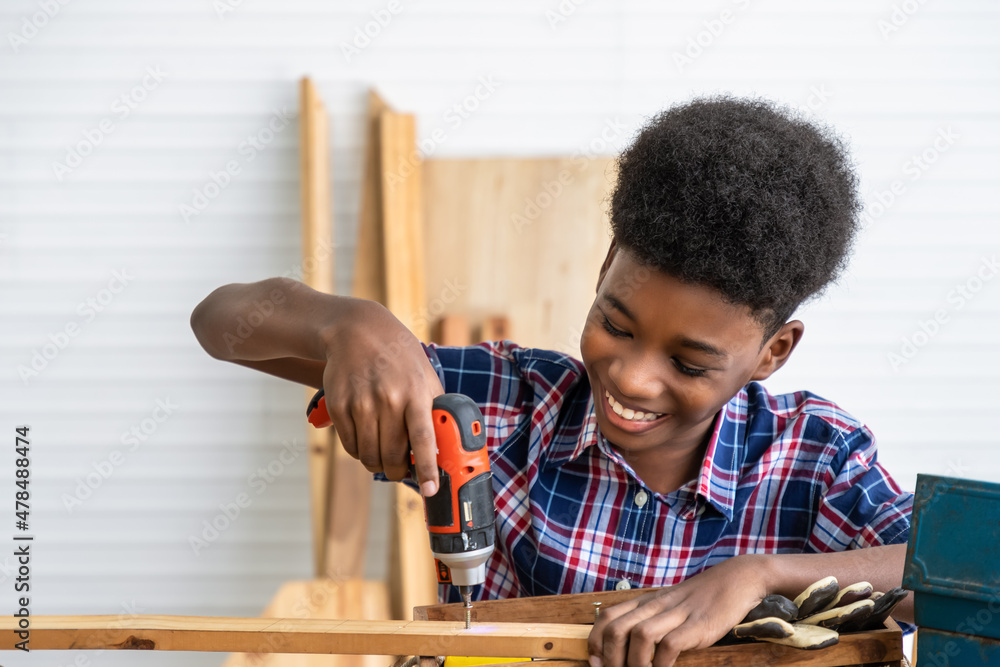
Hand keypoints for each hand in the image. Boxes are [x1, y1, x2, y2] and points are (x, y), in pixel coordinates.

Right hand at [318, 300, 444, 494]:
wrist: (357, 331)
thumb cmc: (398, 357)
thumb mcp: (425, 375)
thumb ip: (434, 409)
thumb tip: (444, 446)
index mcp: (416, 392)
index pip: (423, 438)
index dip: (427, 468)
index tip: (431, 488)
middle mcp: (388, 399)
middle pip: (392, 455)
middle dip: (397, 470)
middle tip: (400, 470)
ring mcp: (361, 403)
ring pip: (369, 455)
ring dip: (377, 463)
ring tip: (383, 454)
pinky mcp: (339, 406)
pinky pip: (350, 445)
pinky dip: (359, 451)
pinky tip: (366, 439)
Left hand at [589, 555, 767, 666]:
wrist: (737, 579)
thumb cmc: (701, 598)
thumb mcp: (669, 604)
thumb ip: (649, 619)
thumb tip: (627, 646)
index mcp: (646, 601)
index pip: (607, 616)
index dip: (595, 641)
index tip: (596, 661)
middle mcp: (656, 606)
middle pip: (617, 629)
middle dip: (610, 659)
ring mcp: (677, 614)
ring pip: (639, 635)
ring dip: (634, 663)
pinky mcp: (698, 625)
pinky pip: (670, 645)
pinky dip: (662, 663)